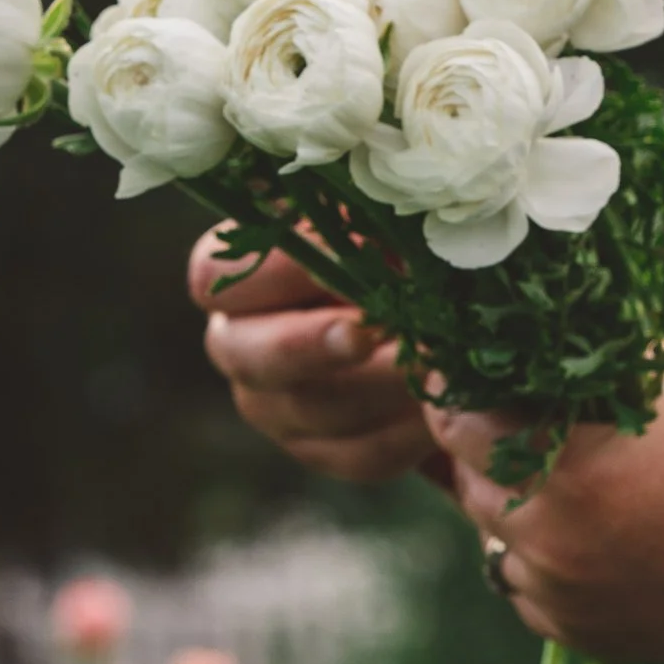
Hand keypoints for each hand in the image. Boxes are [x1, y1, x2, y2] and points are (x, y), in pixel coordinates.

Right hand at [191, 229, 437, 486]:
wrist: (429, 313)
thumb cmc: (384, 240)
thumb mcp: (368, 215)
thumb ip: (360, 213)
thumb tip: (384, 209)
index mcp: (231, 281)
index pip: (216, 279)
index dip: (278, 271)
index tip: (344, 255)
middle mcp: (240, 347)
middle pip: (253, 357)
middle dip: (314, 345)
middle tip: (367, 330)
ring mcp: (276, 408)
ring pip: (312, 412)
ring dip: (380, 385)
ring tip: (436, 357)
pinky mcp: (326, 451)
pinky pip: (360, 455)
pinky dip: (408, 431)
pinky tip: (447, 400)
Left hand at [422, 354, 663, 663]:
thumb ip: (591, 368)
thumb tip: (523, 343)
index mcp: (568, 469)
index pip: (457, 420)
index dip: (461, 385)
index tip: (471, 361)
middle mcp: (551, 546)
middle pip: (470, 480)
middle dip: (489, 442)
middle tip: (524, 403)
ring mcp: (567, 604)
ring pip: (496, 538)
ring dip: (515, 500)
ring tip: (576, 463)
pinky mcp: (590, 642)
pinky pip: (532, 588)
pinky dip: (548, 555)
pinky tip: (606, 522)